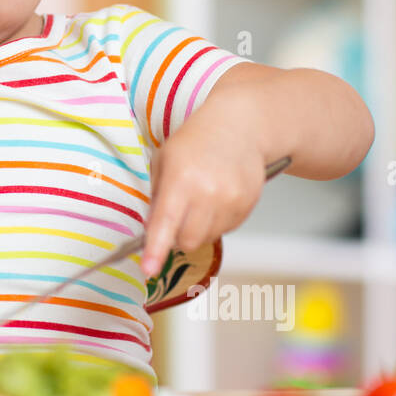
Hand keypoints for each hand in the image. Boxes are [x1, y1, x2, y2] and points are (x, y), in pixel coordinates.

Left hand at [140, 117, 267, 279]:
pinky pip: (225, 230)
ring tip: (199, 201)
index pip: (164, 223)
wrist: (241, 126)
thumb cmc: (197, 141)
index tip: (148, 269)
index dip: (155, 250)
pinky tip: (216, 198)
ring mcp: (230, 200)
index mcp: (180, 179)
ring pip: (206, 239)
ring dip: (197, 230)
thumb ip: (156, 196)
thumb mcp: (165, 160)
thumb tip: (151, 229)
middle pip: (187, 241)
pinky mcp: (247, 205)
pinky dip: (216, 222)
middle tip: (176, 217)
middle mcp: (207, 192)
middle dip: (176, 237)